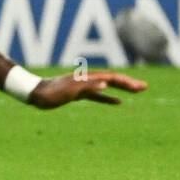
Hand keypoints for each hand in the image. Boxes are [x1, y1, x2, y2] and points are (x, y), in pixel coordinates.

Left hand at [28, 71, 147, 108]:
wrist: (35, 94)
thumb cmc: (51, 92)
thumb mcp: (70, 91)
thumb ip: (88, 87)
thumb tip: (106, 84)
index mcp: (87, 78)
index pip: (112, 78)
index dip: (127, 82)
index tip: (140, 87)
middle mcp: (87, 79)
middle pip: (113, 79)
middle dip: (129, 83)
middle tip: (145, 87)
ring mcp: (84, 86)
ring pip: (108, 86)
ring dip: (123, 88)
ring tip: (137, 90)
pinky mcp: (79, 94)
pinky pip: (98, 96)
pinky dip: (109, 98)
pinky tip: (118, 102)